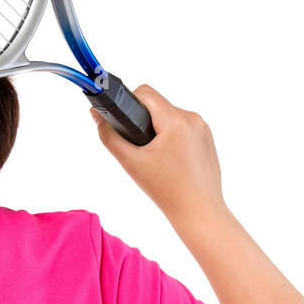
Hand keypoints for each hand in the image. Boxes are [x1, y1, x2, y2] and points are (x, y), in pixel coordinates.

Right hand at [91, 84, 224, 222]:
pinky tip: (168, 159)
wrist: (199, 211)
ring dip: (157, 128)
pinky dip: (171, 136)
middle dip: (142, 120)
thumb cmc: (166, 190)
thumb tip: (96, 115)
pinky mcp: (207, 138)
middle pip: (157, 104)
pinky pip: (183, 126)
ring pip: (170, 115)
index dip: (128, 102)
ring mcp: (203, 128)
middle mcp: (193, 119)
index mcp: (175, 121)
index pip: (145, 93)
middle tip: (137, 146)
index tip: (122, 120)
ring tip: (153, 156)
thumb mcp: (131, 162)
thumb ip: (109, 136)